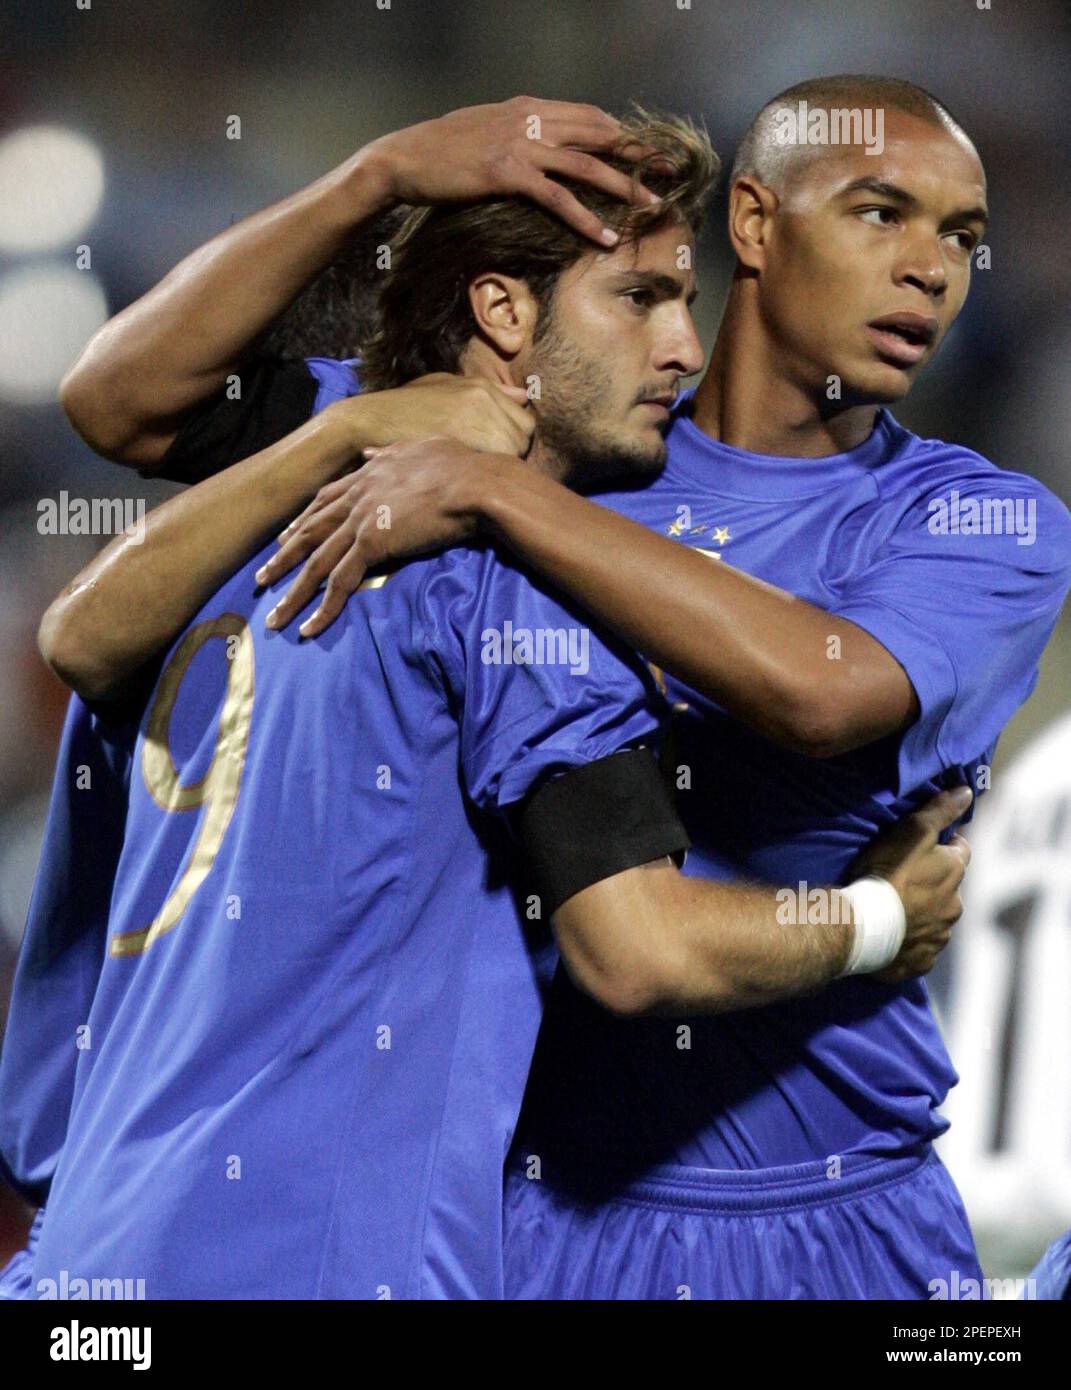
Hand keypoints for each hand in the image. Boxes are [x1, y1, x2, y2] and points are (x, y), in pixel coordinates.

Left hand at [256, 436, 497, 637]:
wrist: (474, 483)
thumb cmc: (460, 466)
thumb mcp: (421, 448)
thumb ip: (392, 452)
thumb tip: (372, 451)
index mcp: (368, 474)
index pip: (325, 500)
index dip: (303, 519)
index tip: (286, 536)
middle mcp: (357, 496)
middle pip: (309, 532)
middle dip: (284, 557)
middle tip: (263, 577)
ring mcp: (361, 521)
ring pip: (316, 563)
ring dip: (292, 593)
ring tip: (274, 617)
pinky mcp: (371, 545)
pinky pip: (340, 583)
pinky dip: (323, 609)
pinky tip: (309, 628)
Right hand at [328, 372, 533, 458]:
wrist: (370, 421)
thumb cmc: (405, 409)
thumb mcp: (446, 388)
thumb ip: (489, 392)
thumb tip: (525, 397)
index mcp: (482, 387)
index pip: (526, 421)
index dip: (515, 440)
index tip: (496, 452)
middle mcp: (483, 399)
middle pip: (523, 438)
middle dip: (511, 454)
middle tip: (486, 466)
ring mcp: (472, 418)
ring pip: (511, 453)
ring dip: (498, 466)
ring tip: (476, 472)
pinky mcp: (460, 441)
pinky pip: (491, 464)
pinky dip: (484, 474)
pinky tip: (466, 477)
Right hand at [365, 96, 658, 244]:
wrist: (403, 158)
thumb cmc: (438, 151)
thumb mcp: (484, 131)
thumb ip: (515, 134)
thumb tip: (537, 148)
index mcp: (527, 107)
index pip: (588, 115)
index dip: (620, 133)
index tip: (645, 151)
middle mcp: (530, 120)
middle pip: (597, 135)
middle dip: (636, 154)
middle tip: (668, 172)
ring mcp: (520, 145)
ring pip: (586, 165)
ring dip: (623, 186)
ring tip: (652, 206)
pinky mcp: (508, 174)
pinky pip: (558, 198)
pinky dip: (586, 218)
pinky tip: (606, 235)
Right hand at [849, 786, 972, 983]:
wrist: (862, 927)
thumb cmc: (886, 873)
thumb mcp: (912, 831)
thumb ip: (940, 810)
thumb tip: (966, 792)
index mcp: (954, 873)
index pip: (960, 850)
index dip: (944, 845)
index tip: (923, 845)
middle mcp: (955, 906)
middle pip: (949, 887)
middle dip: (934, 882)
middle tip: (904, 877)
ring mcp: (939, 936)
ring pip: (936, 919)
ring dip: (922, 913)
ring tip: (895, 909)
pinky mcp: (921, 960)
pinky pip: (920, 948)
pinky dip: (911, 941)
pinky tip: (893, 934)